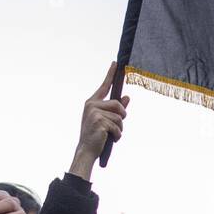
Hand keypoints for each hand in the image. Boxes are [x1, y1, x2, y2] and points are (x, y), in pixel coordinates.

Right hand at [70, 62, 129, 180]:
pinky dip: (118, 135)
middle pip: (117, 104)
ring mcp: (95, 113)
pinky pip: (117, 127)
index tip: (116, 63)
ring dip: (119, 128)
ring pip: (119, 117)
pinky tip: (111, 139)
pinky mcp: (99, 122)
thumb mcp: (106, 120)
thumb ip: (116, 109)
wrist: (86, 150)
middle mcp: (92, 105)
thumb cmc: (96, 135)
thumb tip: (127, 96)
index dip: (110, 74)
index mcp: (92, 102)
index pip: (104, 86)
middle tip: (117, 127)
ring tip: (112, 135)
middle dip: (122, 117)